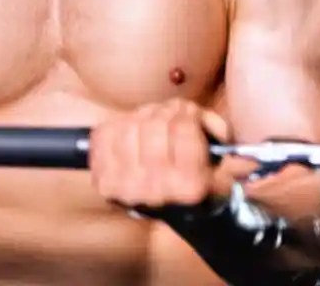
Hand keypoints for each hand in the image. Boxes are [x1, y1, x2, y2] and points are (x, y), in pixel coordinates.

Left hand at [89, 98, 256, 216]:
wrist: (162, 207)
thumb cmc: (190, 177)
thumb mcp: (215, 158)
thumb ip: (215, 131)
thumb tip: (197, 114)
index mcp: (189, 187)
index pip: (182, 128)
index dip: (188, 114)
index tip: (189, 113)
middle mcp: (156, 191)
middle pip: (155, 124)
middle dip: (166, 112)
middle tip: (171, 113)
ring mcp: (126, 186)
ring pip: (130, 125)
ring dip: (143, 116)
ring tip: (152, 123)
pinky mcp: (103, 180)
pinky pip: (106, 133)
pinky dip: (118, 126)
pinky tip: (131, 134)